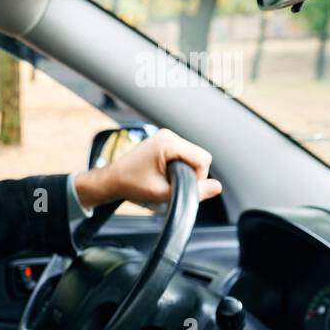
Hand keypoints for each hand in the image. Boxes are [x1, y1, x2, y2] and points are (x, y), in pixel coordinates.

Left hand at [73, 128, 222, 211]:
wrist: (111, 179)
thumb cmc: (131, 185)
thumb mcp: (162, 193)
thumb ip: (192, 191)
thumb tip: (218, 187)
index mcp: (168, 144)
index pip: (203, 159)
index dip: (198, 178)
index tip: (182, 188)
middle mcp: (168, 135)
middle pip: (200, 156)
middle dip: (192, 174)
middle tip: (173, 186)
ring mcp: (166, 137)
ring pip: (193, 156)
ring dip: (186, 171)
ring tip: (166, 180)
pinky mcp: (164, 141)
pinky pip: (184, 154)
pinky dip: (180, 166)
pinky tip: (165, 174)